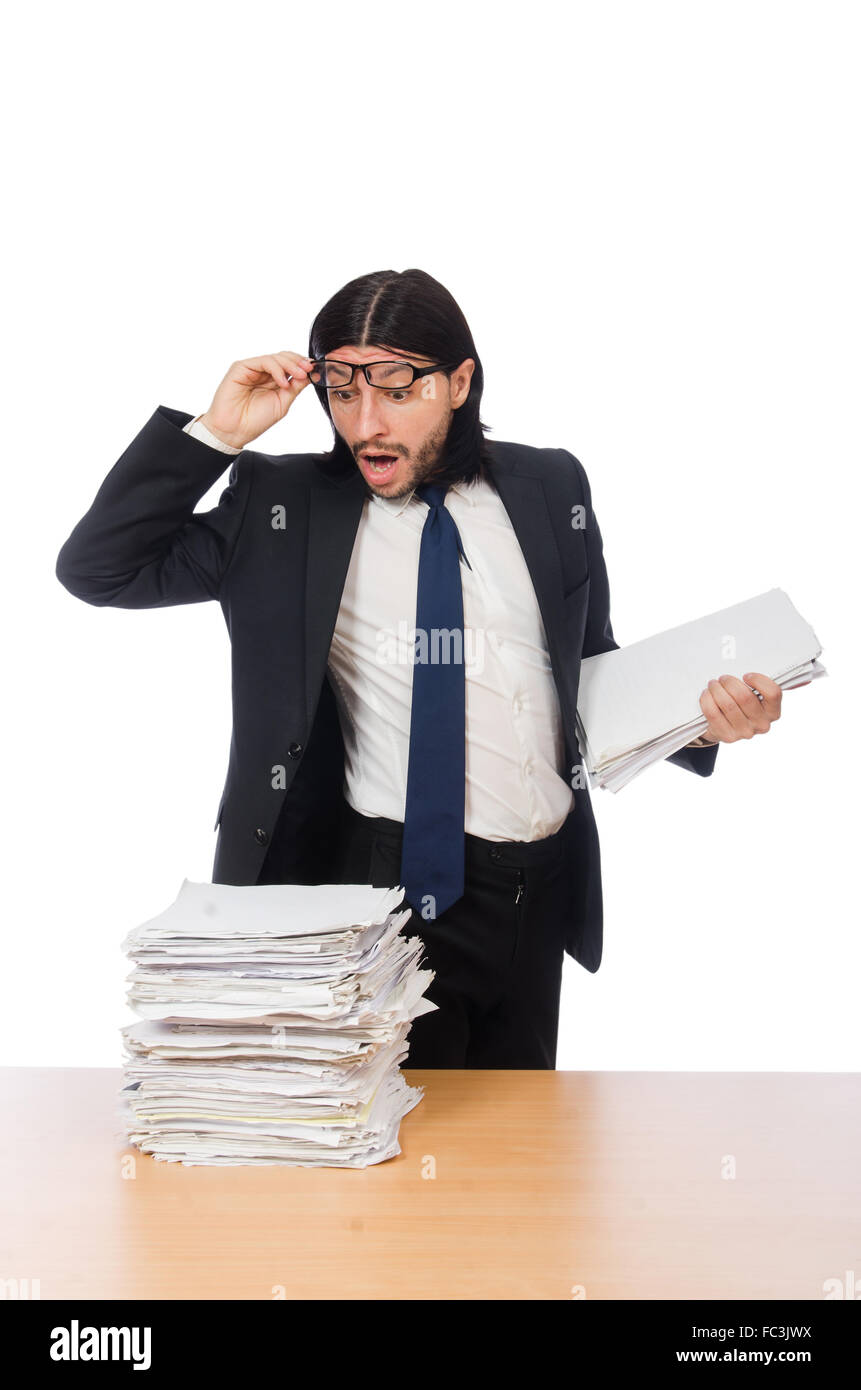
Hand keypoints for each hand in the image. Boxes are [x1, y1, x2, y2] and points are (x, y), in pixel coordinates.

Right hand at [200, 351, 320, 449]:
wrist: (234, 430)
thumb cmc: (255, 420)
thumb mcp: (282, 403)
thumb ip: (295, 388)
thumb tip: (310, 375)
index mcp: (272, 380)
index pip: (290, 365)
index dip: (302, 365)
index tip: (315, 371)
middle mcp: (262, 372)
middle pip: (284, 358)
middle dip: (298, 362)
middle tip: (309, 370)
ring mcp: (252, 369)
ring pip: (275, 358)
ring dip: (290, 365)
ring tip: (299, 376)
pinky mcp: (241, 367)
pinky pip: (263, 361)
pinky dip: (276, 370)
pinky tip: (283, 383)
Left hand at [697, 671, 781, 743]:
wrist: (725, 727)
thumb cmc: (741, 706)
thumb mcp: (754, 696)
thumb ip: (759, 684)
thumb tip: (759, 666)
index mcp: (772, 712)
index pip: (773, 693)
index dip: (758, 680)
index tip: (746, 676)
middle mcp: (762, 724)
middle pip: (744, 697)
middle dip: (729, 682)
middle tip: (723, 678)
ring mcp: (745, 732)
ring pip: (727, 704)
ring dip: (716, 689)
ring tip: (713, 684)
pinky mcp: (727, 736)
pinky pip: (713, 713)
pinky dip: (707, 700)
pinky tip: (707, 694)